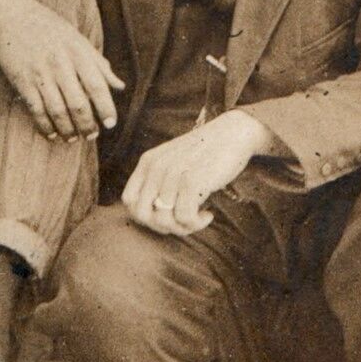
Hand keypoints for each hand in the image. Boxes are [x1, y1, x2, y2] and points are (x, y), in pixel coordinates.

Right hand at [0, 0, 123, 140]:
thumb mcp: (78, 41)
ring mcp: (39, 73)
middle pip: (78, 103)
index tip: (110, 124)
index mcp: (77, 52)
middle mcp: (60, 63)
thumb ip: (99, 64)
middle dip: (87, 126)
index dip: (106, 107)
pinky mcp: (22, 80)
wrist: (14, 17)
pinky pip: (36, 110)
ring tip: (72, 138)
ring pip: (57, 110)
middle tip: (91, 135)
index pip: (97, 85)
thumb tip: (120, 86)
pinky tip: (51, 134)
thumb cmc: (51, 30)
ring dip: (67, 130)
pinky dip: (45, 126)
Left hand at [121, 111, 276, 236]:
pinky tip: (208, 214)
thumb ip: (159, 182)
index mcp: (147, 162)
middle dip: (164, 227)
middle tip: (184, 222)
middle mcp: (155, 167)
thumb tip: (153, 218)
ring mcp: (172, 173)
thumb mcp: (173, 163)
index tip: (167, 216)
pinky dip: (197, 223)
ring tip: (198, 219)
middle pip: (143, 215)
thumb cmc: (205, 155)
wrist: (232, 134)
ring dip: (183, 227)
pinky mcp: (192, 181)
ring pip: (164, 220)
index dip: (144, 217)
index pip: (128, 201)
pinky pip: (185, 218)